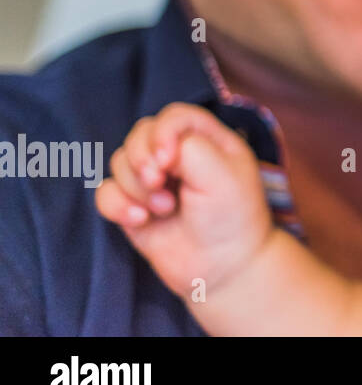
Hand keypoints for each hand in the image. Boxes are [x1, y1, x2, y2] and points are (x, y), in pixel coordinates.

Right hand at [96, 102, 273, 298]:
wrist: (223, 268)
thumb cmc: (232, 217)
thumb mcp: (222, 176)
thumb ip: (189, 149)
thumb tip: (158, 151)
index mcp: (206, 140)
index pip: (173, 116)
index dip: (162, 133)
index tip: (167, 161)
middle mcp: (178, 156)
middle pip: (140, 134)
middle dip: (142, 159)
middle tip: (159, 183)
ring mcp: (154, 181)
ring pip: (119, 162)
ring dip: (136, 187)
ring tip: (164, 209)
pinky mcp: (134, 206)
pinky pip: (106, 193)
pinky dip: (117, 205)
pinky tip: (140, 221)